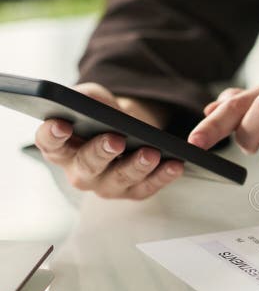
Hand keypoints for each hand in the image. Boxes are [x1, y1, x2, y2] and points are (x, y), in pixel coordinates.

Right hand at [34, 83, 183, 198]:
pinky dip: (162, 176)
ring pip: (120, 179)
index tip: (61, 124)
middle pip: (87, 166)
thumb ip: (86, 98)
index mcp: (62, 149)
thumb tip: (90, 102)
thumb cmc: (102, 116)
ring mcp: (107, 185)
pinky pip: (148, 187)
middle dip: (101, 152)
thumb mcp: (93, 99)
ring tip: (151, 152)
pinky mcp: (133, 192)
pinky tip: (175, 165)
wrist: (126, 130)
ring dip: (137, 166)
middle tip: (115, 140)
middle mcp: (80, 172)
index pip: (50, 144)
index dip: (52, 135)